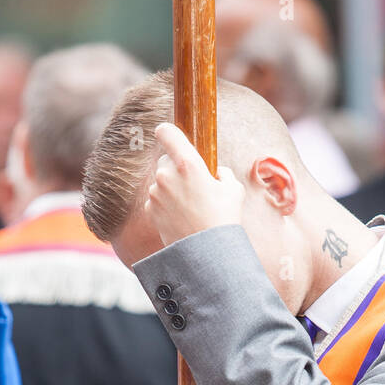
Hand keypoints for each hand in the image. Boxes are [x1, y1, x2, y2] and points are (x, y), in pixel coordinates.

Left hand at [144, 123, 244, 246]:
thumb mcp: (234, 190)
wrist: (207, 253)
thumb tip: (216, 172)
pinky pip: (157, 200)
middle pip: (166, 160)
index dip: (167, 131)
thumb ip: (223, 173)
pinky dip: (166, 204)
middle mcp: (167, 175)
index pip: (167, 132)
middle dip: (177, 168)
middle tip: (194, 185)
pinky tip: (182, 217)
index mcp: (187, 163)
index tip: (168, 133)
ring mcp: (156, 193)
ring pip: (161, 182)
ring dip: (172, 188)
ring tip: (191, 207)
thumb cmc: (224, 219)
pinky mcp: (150, 210)